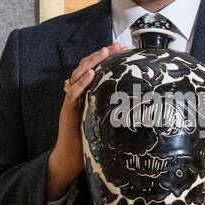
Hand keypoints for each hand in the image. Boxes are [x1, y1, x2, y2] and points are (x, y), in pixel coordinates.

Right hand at [48, 43, 124, 198]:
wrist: (70, 158)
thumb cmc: (89, 140)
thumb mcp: (104, 119)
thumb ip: (113, 107)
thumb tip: (138, 100)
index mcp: (85, 93)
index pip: (94, 69)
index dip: (105, 57)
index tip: (121, 48)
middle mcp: (76, 94)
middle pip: (85, 67)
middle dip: (100, 55)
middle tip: (115, 45)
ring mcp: (70, 101)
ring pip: (77, 76)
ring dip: (91, 63)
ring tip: (104, 53)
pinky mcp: (66, 111)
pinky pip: (72, 94)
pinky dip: (81, 83)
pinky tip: (90, 75)